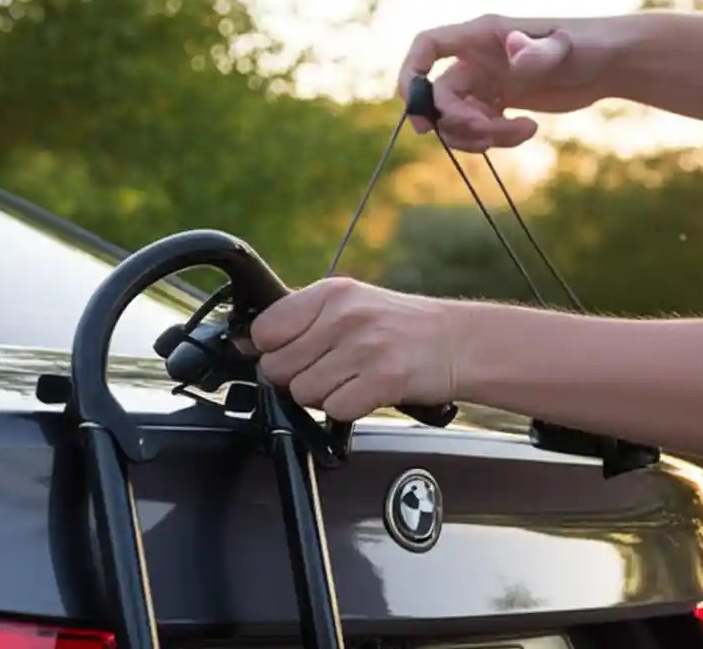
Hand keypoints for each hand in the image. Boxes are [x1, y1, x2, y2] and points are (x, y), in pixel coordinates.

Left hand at [248, 277, 459, 421]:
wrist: (458, 342)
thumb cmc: (399, 326)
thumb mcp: (348, 305)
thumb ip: (298, 320)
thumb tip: (245, 342)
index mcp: (330, 293)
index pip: (265, 330)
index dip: (272, 350)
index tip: (292, 354)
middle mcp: (345, 316)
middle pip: (278, 368)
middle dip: (296, 378)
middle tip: (327, 371)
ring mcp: (364, 347)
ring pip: (304, 392)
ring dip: (323, 396)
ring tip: (350, 379)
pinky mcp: (382, 380)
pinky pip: (335, 410)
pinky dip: (347, 409)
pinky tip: (365, 392)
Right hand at [399, 13, 622, 150]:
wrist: (611, 64)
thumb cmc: (590, 44)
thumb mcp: (566, 47)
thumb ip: (537, 51)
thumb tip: (512, 49)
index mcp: (481, 36)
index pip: (427, 46)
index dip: (411, 74)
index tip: (416, 109)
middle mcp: (475, 59)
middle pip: (439, 97)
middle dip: (459, 123)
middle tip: (490, 135)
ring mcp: (484, 83)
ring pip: (457, 120)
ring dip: (480, 137)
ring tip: (521, 133)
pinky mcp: (497, 104)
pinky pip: (477, 130)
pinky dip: (495, 140)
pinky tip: (527, 131)